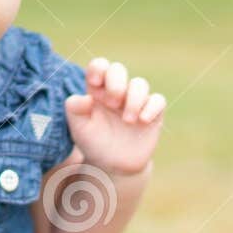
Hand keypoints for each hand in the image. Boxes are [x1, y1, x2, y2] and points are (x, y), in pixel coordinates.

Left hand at [63, 59, 165, 175]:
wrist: (112, 165)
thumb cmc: (93, 142)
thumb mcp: (79, 128)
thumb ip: (74, 110)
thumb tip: (86, 97)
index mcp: (97, 90)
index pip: (99, 66)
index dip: (98, 68)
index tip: (94, 83)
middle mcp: (117, 91)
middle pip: (118, 69)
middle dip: (116, 82)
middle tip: (112, 103)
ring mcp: (136, 101)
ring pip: (140, 84)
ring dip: (134, 99)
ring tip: (127, 120)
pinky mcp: (152, 113)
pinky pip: (158, 100)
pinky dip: (151, 107)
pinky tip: (142, 120)